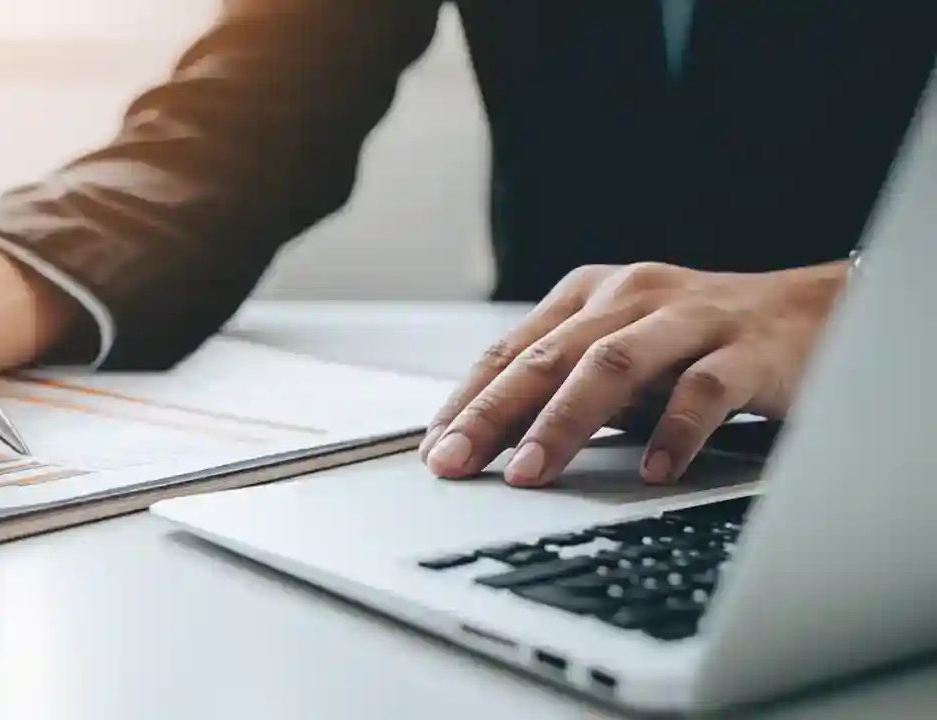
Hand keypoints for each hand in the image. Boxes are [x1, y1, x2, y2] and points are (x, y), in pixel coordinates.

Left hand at [419, 261, 846, 485]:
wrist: (816, 315)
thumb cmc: (701, 343)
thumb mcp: (623, 358)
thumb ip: (568, 389)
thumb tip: (494, 443)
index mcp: (590, 296)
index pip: (512, 350)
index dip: (468, 400)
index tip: (433, 450)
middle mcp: (631, 296)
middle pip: (548, 357)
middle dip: (494, 414)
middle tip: (456, 462)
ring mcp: (690, 317)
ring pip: (613, 365)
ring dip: (564, 421)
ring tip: (529, 471)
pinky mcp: (748, 348)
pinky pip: (703, 388)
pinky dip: (673, 431)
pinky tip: (651, 471)